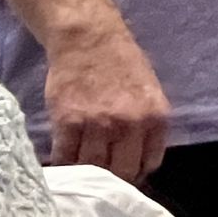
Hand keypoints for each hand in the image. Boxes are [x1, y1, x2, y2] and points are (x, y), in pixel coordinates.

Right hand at [44, 23, 168, 182]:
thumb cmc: (120, 62)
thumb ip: (146, 126)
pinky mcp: (68, 122)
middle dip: (110, 178)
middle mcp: (129, 124)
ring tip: (79, 171)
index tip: (122, 173)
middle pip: (121, 172)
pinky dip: (62, 164)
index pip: (148, 164)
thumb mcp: (149, 93)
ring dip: (85, 173)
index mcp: (155, 118)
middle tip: (99, 176)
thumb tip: (136, 161)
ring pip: (92, 167)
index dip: (134, 173)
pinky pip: (65, 156)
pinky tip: (62, 161)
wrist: (88, 38)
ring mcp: (97, 124)